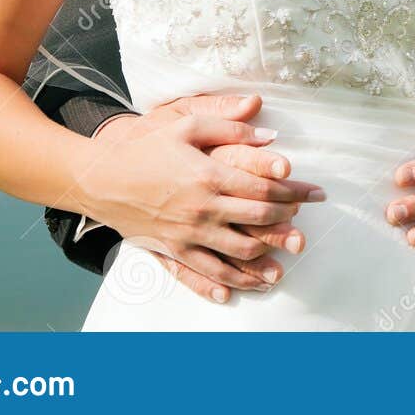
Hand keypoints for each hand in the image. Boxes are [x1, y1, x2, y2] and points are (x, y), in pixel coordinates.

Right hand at [82, 93, 326, 302]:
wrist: (100, 180)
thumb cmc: (145, 149)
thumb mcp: (186, 126)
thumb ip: (229, 126)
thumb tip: (270, 135)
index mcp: (210, 176)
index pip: (264, 189)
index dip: (294, 192)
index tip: (315, 193)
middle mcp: (203, 209)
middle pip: (258, 221)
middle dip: (287, 224)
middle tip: (304, 226)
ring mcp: (188, 234)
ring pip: (238, 253)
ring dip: (266, 258)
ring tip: (284, 260)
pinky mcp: (173, 250)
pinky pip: (205, 273)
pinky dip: (228, 283)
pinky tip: (243, 288)